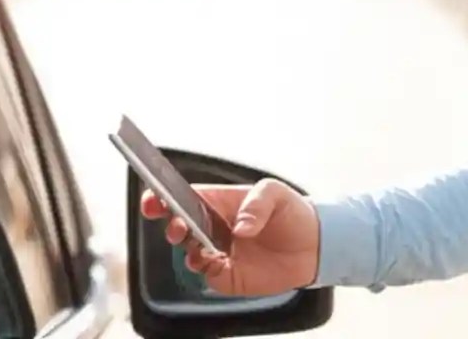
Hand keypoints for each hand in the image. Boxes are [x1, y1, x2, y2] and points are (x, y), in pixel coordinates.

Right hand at [141, 178, 319, 296]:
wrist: (314, 245)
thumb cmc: (292, 212)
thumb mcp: (275, 193)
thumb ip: (256, 205)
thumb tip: (240, 228)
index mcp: (218, 202)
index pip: (183, 198)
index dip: (163, 198)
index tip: (153, 200)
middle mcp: (214, 227)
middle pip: (179, 224)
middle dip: (171, 224)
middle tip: (177, 226)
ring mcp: (219, 252)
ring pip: (188, 251)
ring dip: (187, 248)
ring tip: (199, 244)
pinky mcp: (228, 275)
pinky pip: (207, 274)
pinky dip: (205, 269)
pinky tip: (213, 261)